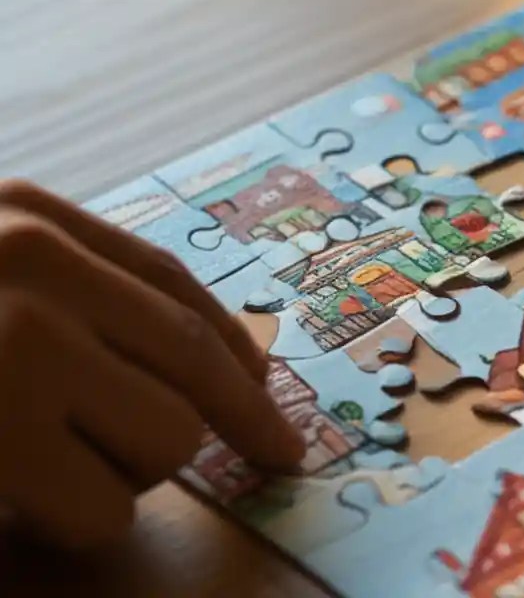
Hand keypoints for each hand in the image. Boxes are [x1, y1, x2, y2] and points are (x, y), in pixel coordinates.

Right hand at [0, 181, 303, 548]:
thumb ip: (64, 293)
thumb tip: (218, 367)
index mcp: (27, 216)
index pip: (170, 282)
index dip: (235, 345)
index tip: (273, 387)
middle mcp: (34, 262)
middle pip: (193, 359)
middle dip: (237, 419)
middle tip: (281, 452)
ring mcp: (19, 343)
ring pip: (170, 436)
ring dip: (131, 473)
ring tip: (52, 469)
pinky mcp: (0, 436)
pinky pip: (105, 508)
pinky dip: (80, 522)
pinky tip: (26, 503)